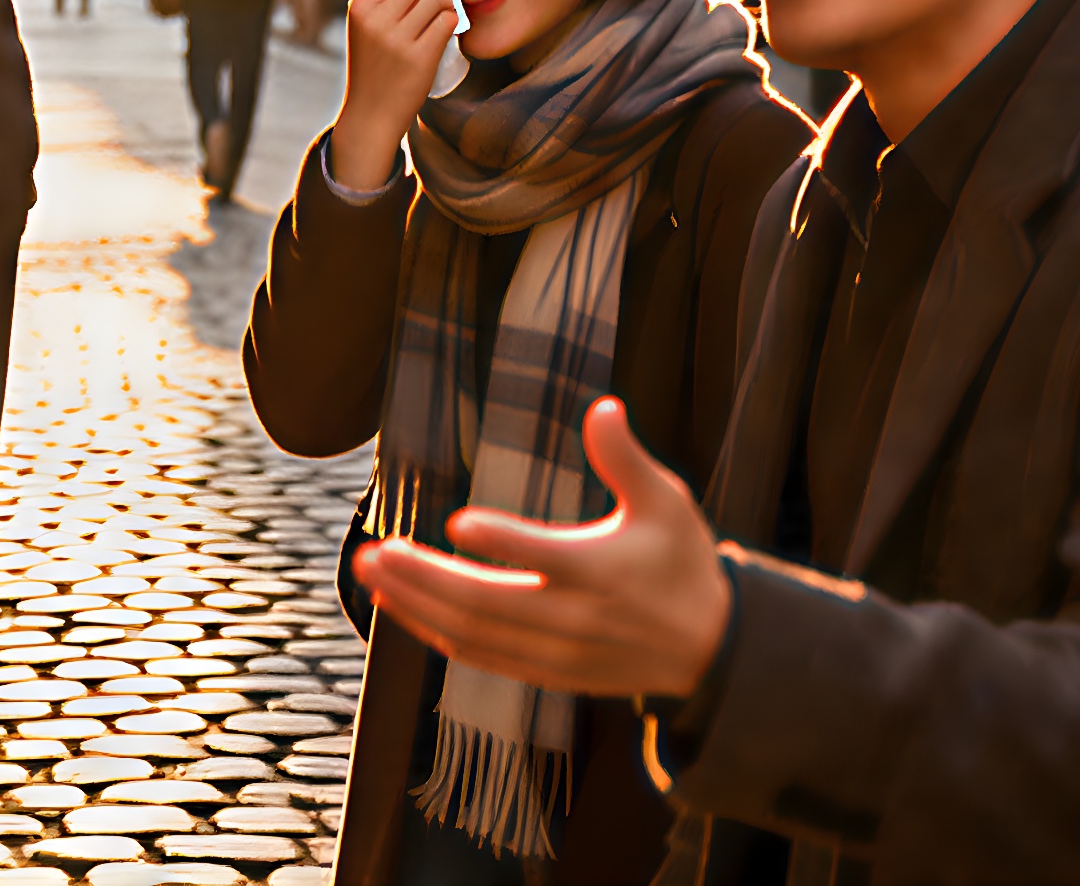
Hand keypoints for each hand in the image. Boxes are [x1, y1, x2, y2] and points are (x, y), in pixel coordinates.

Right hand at [330, 0, 457, 190]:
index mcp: (361, 5)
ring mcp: (396, 39)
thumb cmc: (374, 65)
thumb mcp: (366, 26)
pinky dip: (454, 19)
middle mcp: (375, 19)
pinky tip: (449, 25)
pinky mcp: (418, 57)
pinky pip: (447, 21)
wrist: (371, 113)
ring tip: (448, 8)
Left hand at [352, 397, 730, 698]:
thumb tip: (602, 406)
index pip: (545, 558)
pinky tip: (400, 607)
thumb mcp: (666, 501)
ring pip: (475, 634)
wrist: (709, 648)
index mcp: (602, 570)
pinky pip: (481, 658)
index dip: (502, 542)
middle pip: (489, 603)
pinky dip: (436, 634)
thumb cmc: (681, 562)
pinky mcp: (547, 673)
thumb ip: (625, 458)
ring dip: (417, 605)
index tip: (458, 522)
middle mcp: (574, 618)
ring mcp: (557, 652)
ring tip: (371, 572)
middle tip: (372, 552)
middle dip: (424, 579)